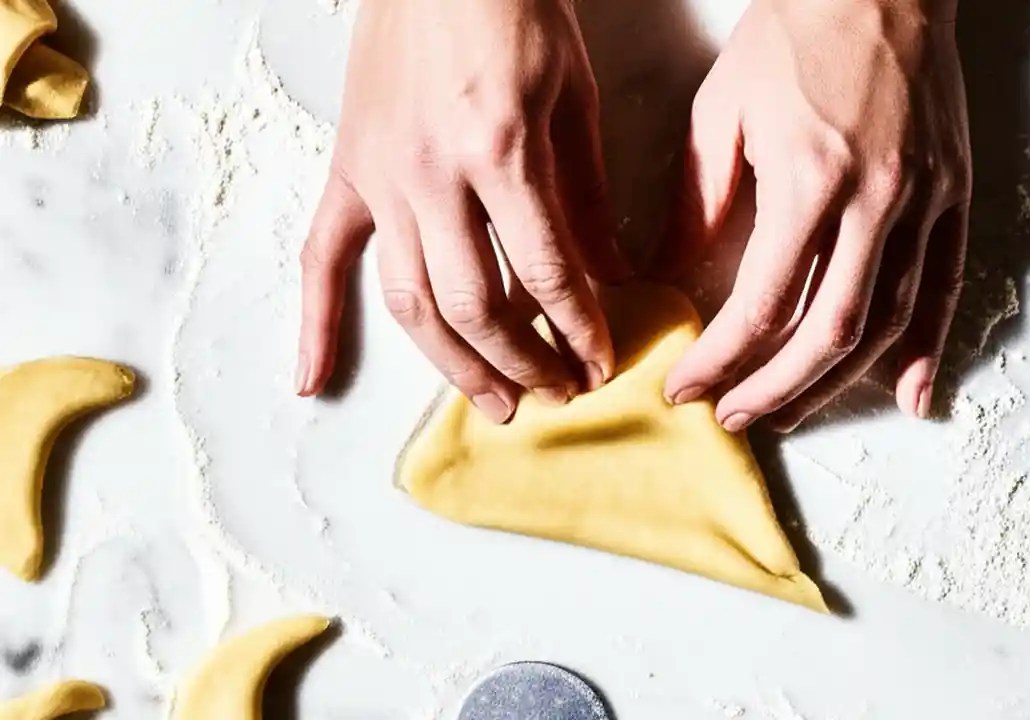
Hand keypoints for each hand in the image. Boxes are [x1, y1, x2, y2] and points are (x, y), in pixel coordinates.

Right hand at [296, 0, 628, 421]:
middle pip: (475, 305)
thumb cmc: (514, 11)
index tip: (602, 360)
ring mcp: (381, 177)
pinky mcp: (348, 170)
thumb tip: (611, 273)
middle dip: (525, 362)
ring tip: (497, 403)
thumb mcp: (573, 97)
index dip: (580, 328)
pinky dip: (314, 321)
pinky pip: (323, 256)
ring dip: (455, 365)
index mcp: (500, 152)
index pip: (548, 272)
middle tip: (560, 392)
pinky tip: (312, 379)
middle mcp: (433, 176)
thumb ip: (587, 195)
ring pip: (410, 301)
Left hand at [661, 0, 970, 430]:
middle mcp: (878, 201)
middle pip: (828, 333)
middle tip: (732, 417)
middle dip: (774, 390)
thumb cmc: (792, 34)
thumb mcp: (721, 111)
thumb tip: (664, 280)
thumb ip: (697, 204)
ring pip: (887, 324)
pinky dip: (927, 350)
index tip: (684, 387)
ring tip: (788, 412)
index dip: (720, 359)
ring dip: (835, 385)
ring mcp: (926, 201)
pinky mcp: (955, 195)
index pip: (762, 303)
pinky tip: (907, 397)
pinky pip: (945, 290)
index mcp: (811, 178)